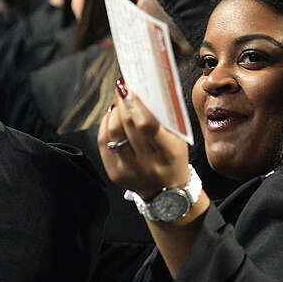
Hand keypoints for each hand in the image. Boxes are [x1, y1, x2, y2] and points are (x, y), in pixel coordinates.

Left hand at [99, 79, 189, 199]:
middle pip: (127, 126)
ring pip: (113, 133)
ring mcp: (128, 171)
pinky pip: (104, 143)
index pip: (146, 125)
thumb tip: (142, 93)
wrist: (167, 194)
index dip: (135, 104)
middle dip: (123, 102)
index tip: (130, 87)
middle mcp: (147, 164)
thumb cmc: (173, 159)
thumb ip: (162, 120)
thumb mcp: (178, 141)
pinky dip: (106, 125)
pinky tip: (112, 117)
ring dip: (114, 113)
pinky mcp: (115, 174)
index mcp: (168, 153)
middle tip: (122, 88)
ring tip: (119, 103)